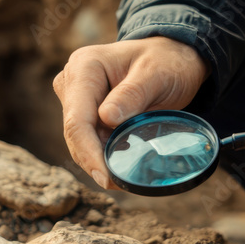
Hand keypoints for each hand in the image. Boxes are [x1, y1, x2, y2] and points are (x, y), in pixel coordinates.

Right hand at [53, 37, 208, 188]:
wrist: (172, 58)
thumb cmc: (167, 62)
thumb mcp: (157, 74)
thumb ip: (133, 94)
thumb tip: (105, 119)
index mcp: (84, 66)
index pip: (77, 119)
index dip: (88, 152)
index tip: (106, 178)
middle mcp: (73, 81)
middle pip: (75, 133)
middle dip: (93, 162)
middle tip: (119, 185)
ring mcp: (77, 98)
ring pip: (80, 141)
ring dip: (98, 162)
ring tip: (124, 179)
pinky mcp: (86, 112)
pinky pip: (90, 140)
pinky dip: (104, 156)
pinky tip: (121, 168)